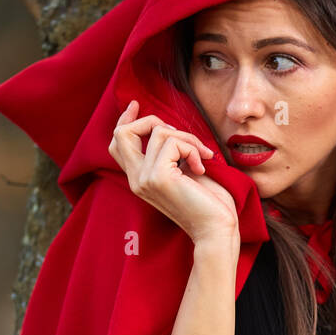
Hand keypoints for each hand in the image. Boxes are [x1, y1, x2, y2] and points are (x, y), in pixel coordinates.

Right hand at [108, 99, 239, 245]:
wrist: (217, 229)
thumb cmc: (209, 204)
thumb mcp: (185, 171)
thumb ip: (171, 153)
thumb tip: (165, 127)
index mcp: (140, 179)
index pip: (118, 144)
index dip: (125, 120)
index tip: (135, 105)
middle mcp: (136, 180)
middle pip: (123, 132)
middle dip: (152, 121)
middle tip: (179, 133)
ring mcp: (144, 179)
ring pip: (159, 132)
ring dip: (188, 138)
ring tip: (202, 157)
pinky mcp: (158, 177)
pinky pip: (173, 141)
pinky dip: (193, 147)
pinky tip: (202, 166)